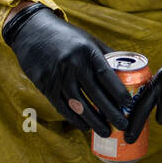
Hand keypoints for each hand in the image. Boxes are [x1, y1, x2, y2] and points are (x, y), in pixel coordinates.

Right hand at [1, 3, 129, 135]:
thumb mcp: (89, 40)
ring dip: (93, 121)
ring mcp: (57, 75)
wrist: (33, 30)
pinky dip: (74, 118)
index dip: (118, 92)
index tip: (129, 105)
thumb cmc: (67, 37)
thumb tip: (129, 70)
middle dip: (110, 113)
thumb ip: (107, 56)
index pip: (106, 75)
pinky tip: (85, 126)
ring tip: (106, 132)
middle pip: (95, 94)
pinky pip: (61, 106)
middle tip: (123, 125)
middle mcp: (72, 64)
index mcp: (87, 52)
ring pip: (78, 104)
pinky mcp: (44, 84)